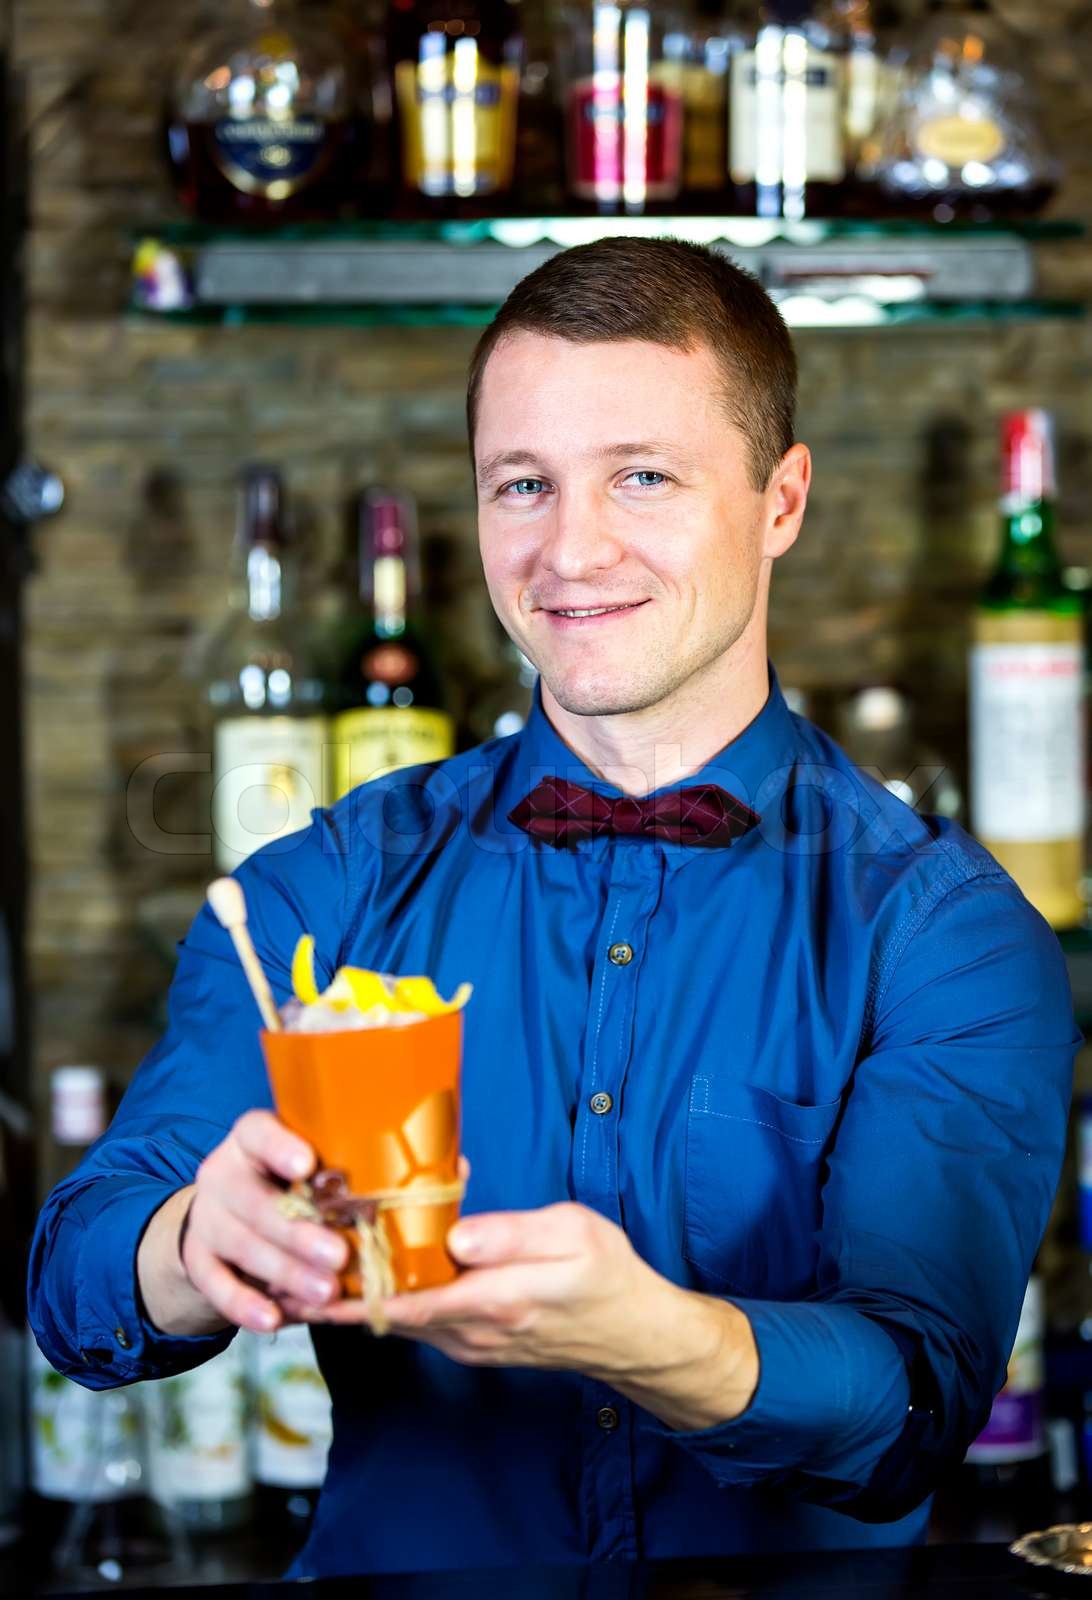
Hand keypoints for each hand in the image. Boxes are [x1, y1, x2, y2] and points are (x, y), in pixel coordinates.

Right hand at [179, 1110, 349, 1332]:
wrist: (224, 1214)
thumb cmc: (283, 1183)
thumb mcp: (300, 1168)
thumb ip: (330, 1177)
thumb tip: (388, 1203)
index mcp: (250, 1140)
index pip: (258, 1133)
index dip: (280, 1147)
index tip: (307, 1166)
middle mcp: (222, 1174)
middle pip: (254, 1201)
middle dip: (297, 1232)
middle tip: (339, 1255)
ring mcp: (206, 1218)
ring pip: (242, 1245)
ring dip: (286, 1272)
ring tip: (327, 1293)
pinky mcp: (196, 1259)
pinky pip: (217, 1285)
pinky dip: (245, 1305)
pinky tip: (273, 1320)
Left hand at [279, 1199, 667, 1379]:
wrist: (635, 1335)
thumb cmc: (607, 1276)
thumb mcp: (573, 1235)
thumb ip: (512, 1235)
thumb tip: (456, 1236)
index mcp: (493, 1300)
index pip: (403, 1300)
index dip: (349, 1290)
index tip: (301, 1275)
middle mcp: (472, 1330)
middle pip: (387, 1312)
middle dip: (338, 1289)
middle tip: (286, 1257)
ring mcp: (471, 1342)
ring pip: (398, 1318)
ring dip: (357, 1297)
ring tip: (309, 1264)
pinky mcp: (475, 1340)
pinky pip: (417, 1321)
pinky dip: (386, 1300)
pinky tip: (368, 1274)